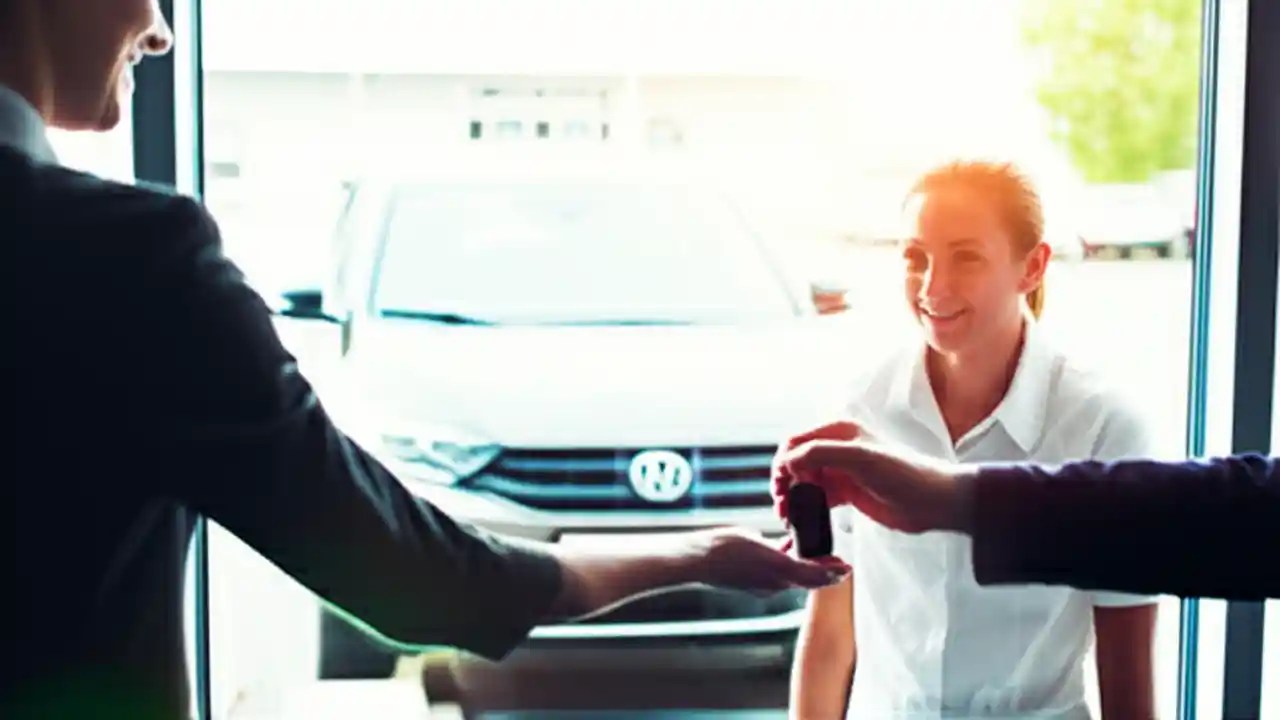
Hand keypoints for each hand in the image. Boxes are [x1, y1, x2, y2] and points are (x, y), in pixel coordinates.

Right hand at [683, 527, 849, 594]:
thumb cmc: (724, 550)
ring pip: (793, 576)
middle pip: (807, 579)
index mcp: (779, 574)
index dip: (833, 573)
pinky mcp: (751, 580)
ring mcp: (761, 583)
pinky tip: (787, 548)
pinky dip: (788, 564)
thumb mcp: (759, 545)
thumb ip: (785, 554)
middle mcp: (773, 583)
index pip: (815, 577)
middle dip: (824, 571)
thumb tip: (802, 555)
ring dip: (808, 567)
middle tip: (840, 562)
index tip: (848, 568)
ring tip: (819, 554)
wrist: (696, 560)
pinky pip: (777, 573)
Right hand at [776, 438, 971, 533]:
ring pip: (804, 481)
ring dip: (792, 497)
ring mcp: (842, 471)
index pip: (796, 441)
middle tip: (781, 504)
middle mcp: (838, 448)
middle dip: (784, 481)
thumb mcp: (859, 458)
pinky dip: (806, 508)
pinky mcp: (847, 492)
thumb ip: (820, 454)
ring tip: (787, 516)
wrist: (934, 502)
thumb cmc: (903, 474)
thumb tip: (788, 461)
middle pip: (796, 461)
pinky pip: (817, 497)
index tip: (779, 485)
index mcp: (839, 431)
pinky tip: (802, 521)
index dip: (782, 462)